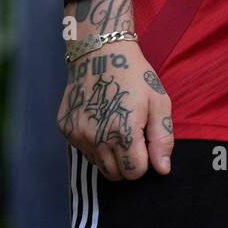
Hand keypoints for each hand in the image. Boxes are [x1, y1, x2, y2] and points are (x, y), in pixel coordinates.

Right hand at [57, 45, 174, 182]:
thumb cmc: (135, 76)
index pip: (135, 172)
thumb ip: (162, 138)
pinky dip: (94, 144)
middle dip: (127, 163)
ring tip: (116, 127)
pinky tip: (100, 120)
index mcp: (122, 133)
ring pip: (98, 165)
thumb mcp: (158, 101)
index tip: (144, 142)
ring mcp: (77, 135)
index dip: (144, 161)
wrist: (100, 53)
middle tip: (132, 137)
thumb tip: (162, 170)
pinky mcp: (65, 130)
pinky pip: (83, 150)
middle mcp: (96, 139)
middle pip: (115, 175)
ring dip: (110, 155)